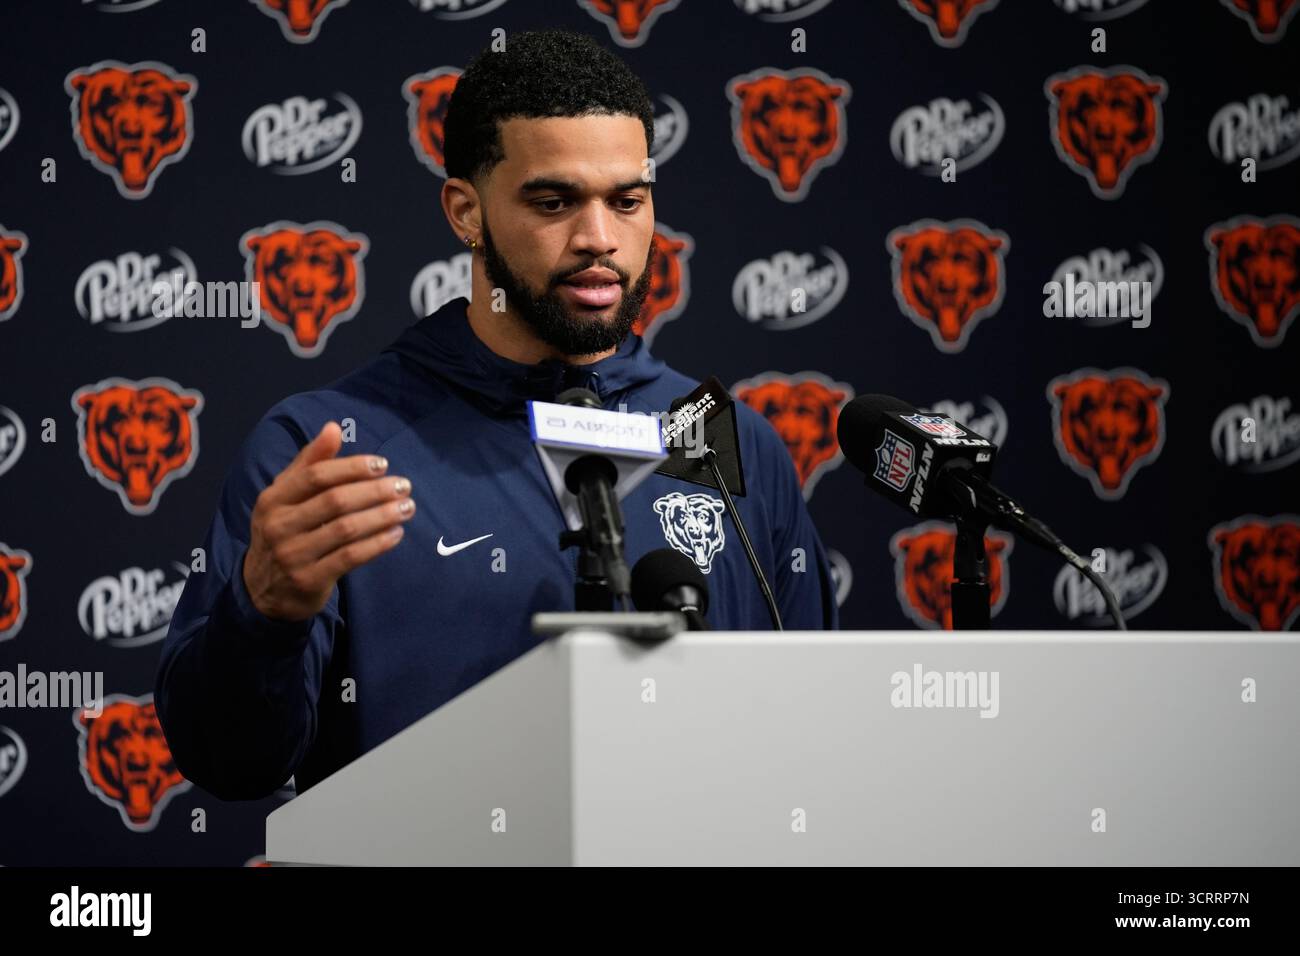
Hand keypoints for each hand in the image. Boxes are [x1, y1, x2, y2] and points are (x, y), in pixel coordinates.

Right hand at [242, 422, 412, 621]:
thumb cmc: (284, 532)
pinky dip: (377, 544)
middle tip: (404, 485)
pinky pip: (350, 557)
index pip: (316, 476)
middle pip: (335, 501)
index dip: (352, 467)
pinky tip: (396, 534)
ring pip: (346, 529)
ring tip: (407, 507)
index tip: (382, 464)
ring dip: (383, 515)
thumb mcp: (286, 497)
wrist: (263, 591)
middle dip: (375, 490)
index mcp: (272, 499)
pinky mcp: (309, 580)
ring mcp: (292, 555)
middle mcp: (278, 526)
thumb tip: (333, 428)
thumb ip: (310, 462)